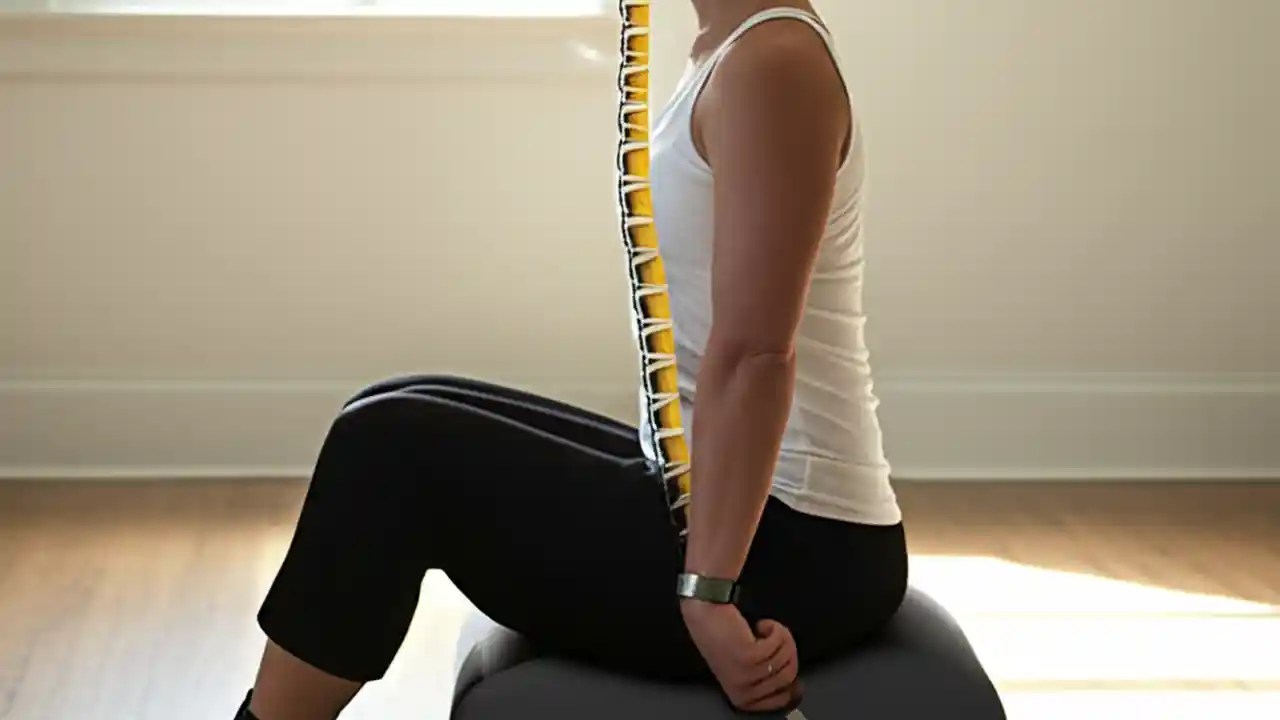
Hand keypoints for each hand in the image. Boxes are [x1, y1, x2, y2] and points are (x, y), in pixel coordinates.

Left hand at [681, 601, 800, 712]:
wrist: (705, 612)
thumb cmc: (726, 636)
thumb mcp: (747, 668)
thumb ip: (769, 679)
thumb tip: (797, 685)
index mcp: (743, 698)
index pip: (783, 699)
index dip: (790, 671)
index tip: (786, 654)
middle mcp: (744, 692)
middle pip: (788, 676)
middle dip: (789, 651)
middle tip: (777, 637)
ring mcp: (745, 676)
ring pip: (785, 659)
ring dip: (781, 637)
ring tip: (766, 629)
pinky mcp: (747, 657)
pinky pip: (778, 644)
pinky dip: (775, 629)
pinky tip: (762, 625)